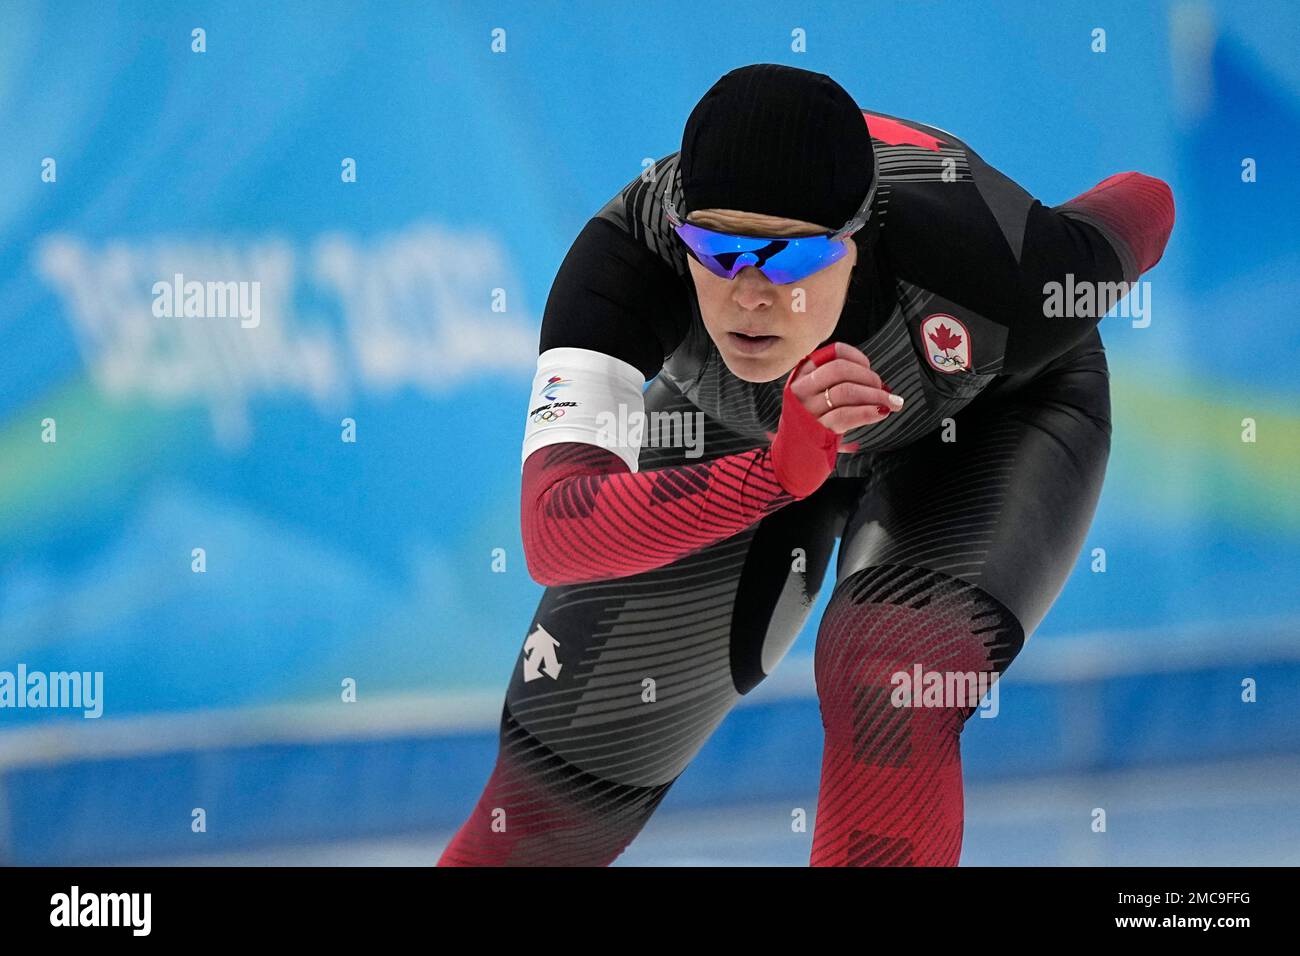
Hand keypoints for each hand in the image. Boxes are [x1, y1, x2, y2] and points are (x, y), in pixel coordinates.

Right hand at [767, 342, 903, 498]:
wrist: (791, 458)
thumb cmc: (811, 426)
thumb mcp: (816, 398)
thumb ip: (838, 384)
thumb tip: (878, 383)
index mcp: (803, 375)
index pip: (833, 353)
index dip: (857, 358)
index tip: (869, 368)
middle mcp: (802, 389)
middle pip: (840, 369)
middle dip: (868, 377)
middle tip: (883, 388)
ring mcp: (807, 410)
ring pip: (846, 391)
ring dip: (875, 395)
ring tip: (892, 403)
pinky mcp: (816, 430)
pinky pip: (846, 415)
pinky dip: (868, 412)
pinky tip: (881, 412)